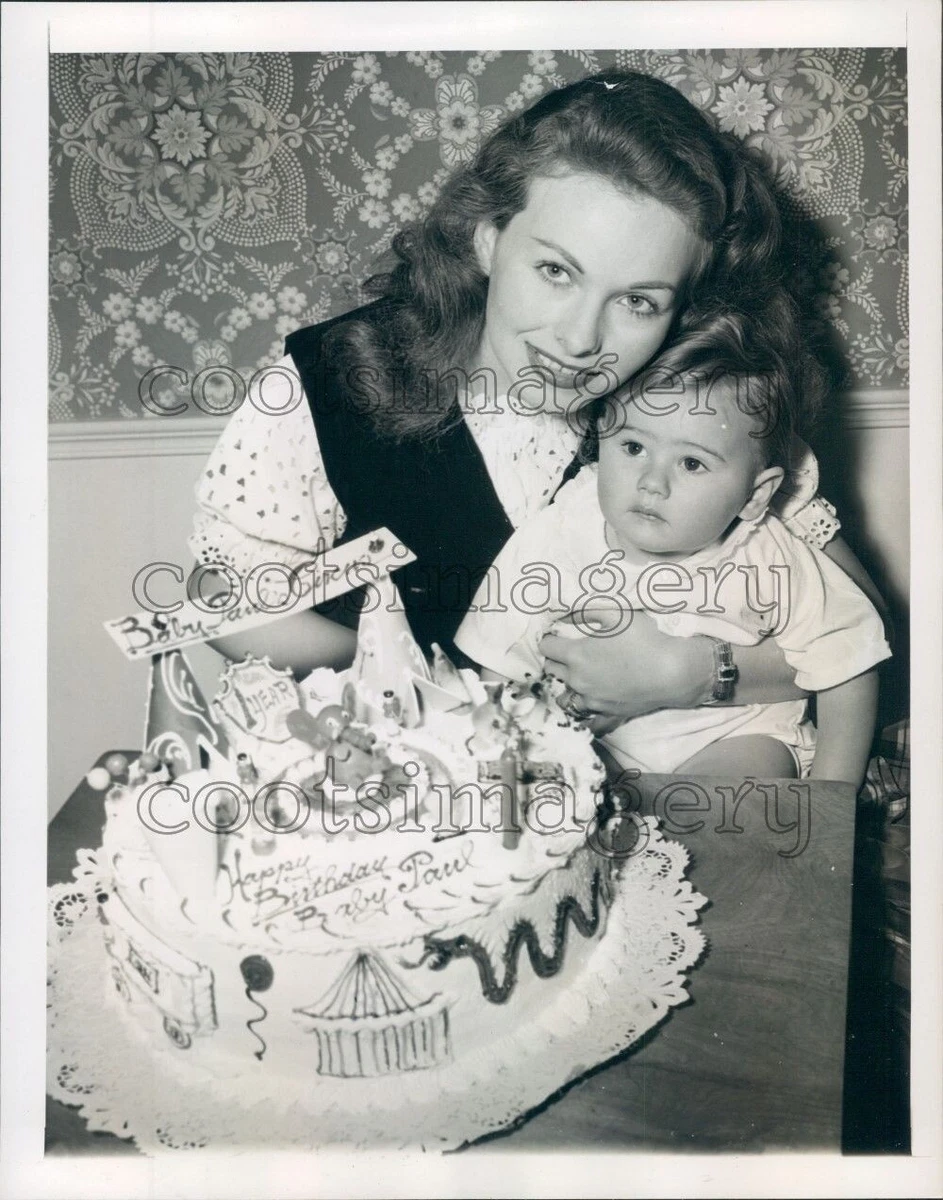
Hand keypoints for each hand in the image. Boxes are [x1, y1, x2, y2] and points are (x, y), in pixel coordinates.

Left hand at [540, 604, 710, 720]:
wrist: (673, 671)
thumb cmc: (644, 639)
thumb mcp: (615, 614)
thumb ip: (585, 611)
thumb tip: (563, 613)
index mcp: (576, 655)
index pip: (546, 647)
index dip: (550, 639)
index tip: (558, 636)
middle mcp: (578, 681)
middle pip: (552, 671)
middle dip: (557, 660)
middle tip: (570, 652)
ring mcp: (592, 701)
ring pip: (566, 697)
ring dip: (568, 686)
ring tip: (580, 678)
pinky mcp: (608, 714)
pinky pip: (589, 722)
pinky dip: (585, 715)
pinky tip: (590, 707)